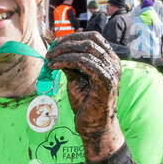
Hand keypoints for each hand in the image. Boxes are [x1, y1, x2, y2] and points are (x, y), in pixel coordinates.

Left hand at [46, 32, 123, 160]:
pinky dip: (66, 61)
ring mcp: (111, 72)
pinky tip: (54, 67)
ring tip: (49, 60)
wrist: (94, 126)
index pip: (94, 37)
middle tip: (49, 52)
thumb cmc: (86, 103)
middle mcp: (113, 63)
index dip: (73, 36)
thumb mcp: (76, 78)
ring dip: (63, 53)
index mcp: (109, 60)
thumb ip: (70, 63)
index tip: (55, 43)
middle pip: (90, 41)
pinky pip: (85, 63)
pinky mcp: (106, 82)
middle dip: (66, 44)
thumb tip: (56, 50)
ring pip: (86, 50)